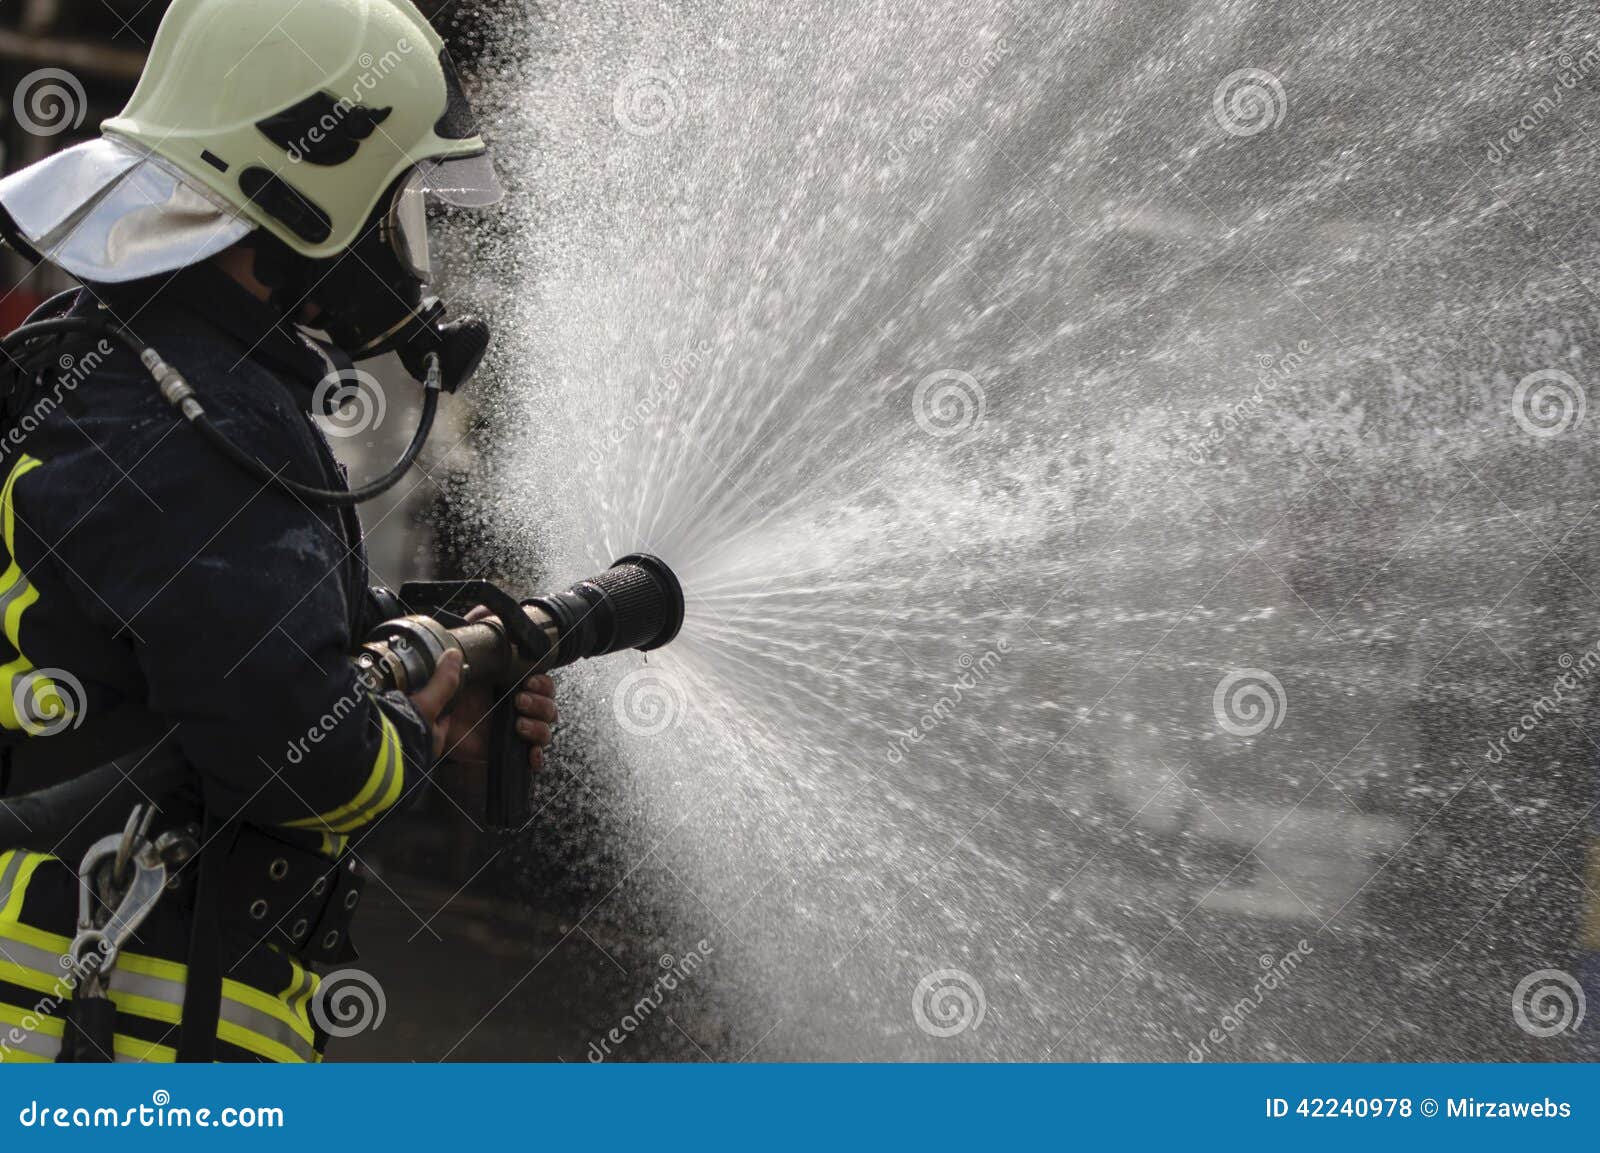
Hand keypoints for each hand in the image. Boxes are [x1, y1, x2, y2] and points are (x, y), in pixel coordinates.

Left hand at [405, 613, 560, 769]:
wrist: (424, 730)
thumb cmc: (442, 696)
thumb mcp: (457, 664)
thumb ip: (472, 636)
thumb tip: (484, 609)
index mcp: (509, 684)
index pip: (542, 681)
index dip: (543, 681)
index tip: (529, 680)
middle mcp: (516, 706)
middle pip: (549, 703)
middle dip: (541, 702)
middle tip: (521, 700)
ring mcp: (514, 729)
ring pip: (546, 727)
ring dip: (538, 725)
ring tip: (519, 724)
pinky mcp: (508, 750)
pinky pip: (533, 754)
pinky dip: (536, 755)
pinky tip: (530, 755)